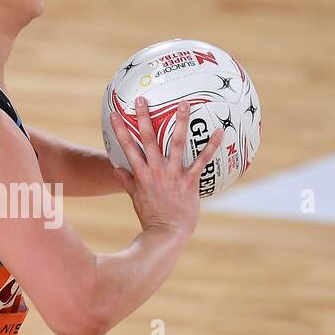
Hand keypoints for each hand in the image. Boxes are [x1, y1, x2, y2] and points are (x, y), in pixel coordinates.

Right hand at [109, 98, 222, 237]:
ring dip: (179, 123)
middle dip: (144, 119)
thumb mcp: (136, 198)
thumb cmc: (152, 218)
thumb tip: (117, 169)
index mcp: (141, 175)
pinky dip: (211, 146)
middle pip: (148, 140)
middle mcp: (156, 171)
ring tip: (183, 104)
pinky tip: (220, 132)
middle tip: (142, 100)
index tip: (115, 114)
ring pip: (175, 144)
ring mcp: (173, 175)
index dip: (121, 131)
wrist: (166, 234)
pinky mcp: (189, 182)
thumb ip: (128, 181)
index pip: (128, 148)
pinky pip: (201, 161)